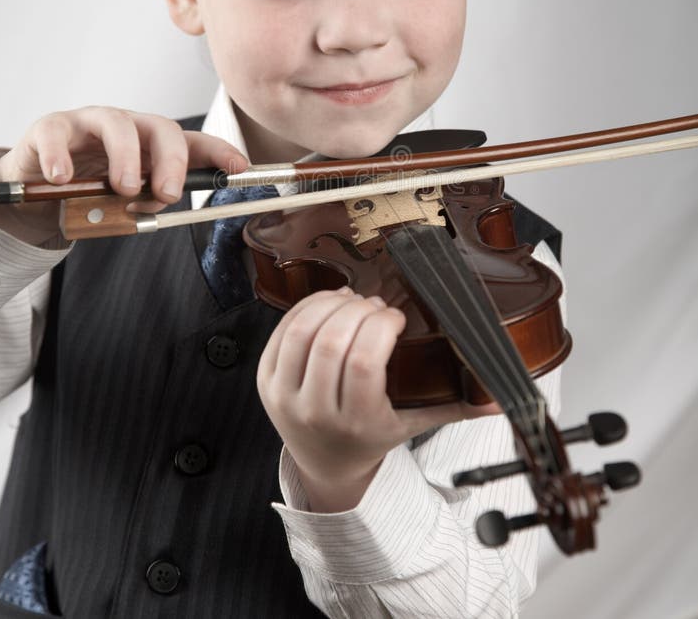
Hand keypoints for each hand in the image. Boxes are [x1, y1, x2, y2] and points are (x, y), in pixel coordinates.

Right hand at [0, 106, 246, 243]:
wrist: (37, 188)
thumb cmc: (88, 191)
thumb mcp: (124, 201)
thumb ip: (144, 201)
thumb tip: (158, 201)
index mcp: (150, 147)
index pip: (192, 144)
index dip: (218, 152)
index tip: (238, 167)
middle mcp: (127, 128)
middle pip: (161, 127)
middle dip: (171, 160)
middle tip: (166, 193)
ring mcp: (89, 123)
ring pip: (116, 124)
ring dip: (125, 157)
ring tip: (122, 188)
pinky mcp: (51, 128)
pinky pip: (57, 133)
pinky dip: (60, 156)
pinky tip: (64, 177)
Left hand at [257, 288, 499, 512]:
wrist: (326, 464)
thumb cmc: (373, 435)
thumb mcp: (412, 426)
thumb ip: (454, 408)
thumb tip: (500, 399)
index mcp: (355, 423)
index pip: (363, 364)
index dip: (380, 327)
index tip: (395, 318)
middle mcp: (314, 413)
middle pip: (331, 343)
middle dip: (358, 311)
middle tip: (375, 307)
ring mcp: (283, 398)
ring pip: (301, 334)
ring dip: (330, 305)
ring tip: (353, 301)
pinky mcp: (264, 383)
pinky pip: (281, 334)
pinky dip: (305, 309)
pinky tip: (329, 303)